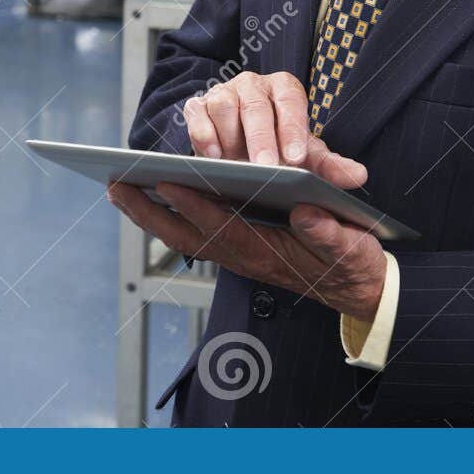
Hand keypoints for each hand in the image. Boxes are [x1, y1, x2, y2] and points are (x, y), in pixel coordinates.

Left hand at [108, 180, 388, 319]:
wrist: (358, 292)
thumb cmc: (354, 264)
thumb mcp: (353, 248)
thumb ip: (331, 234)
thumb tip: (307, 214)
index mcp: (269, 253)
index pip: (224, 227)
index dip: (194, 205)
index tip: (168, 181)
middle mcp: (244, 257)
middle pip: (187, 235)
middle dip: (150, 212)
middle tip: (115, 185)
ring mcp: (237, 256)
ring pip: (183, 236)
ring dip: (149, 215)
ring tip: (118, 188)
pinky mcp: (236, 250)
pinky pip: (192, 235)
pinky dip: (166, 217)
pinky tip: (149, 198)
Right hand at [183, 70, 345, 169]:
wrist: (242, 147)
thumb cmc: (279, 148)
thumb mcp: (305, 157)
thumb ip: (330, 166)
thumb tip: (359, 176)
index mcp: (284, 89)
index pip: (290, 101)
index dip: (293, 128)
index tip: (297, 158)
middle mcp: (252, 85)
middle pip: (256, 106)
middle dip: (261, 139)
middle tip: (267, 168)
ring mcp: (223, 92)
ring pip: (224, 104)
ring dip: (230, 136)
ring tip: (237, 165)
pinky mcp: (198, 106)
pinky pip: (197, 114)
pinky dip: (203, 134)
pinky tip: (212, 156)